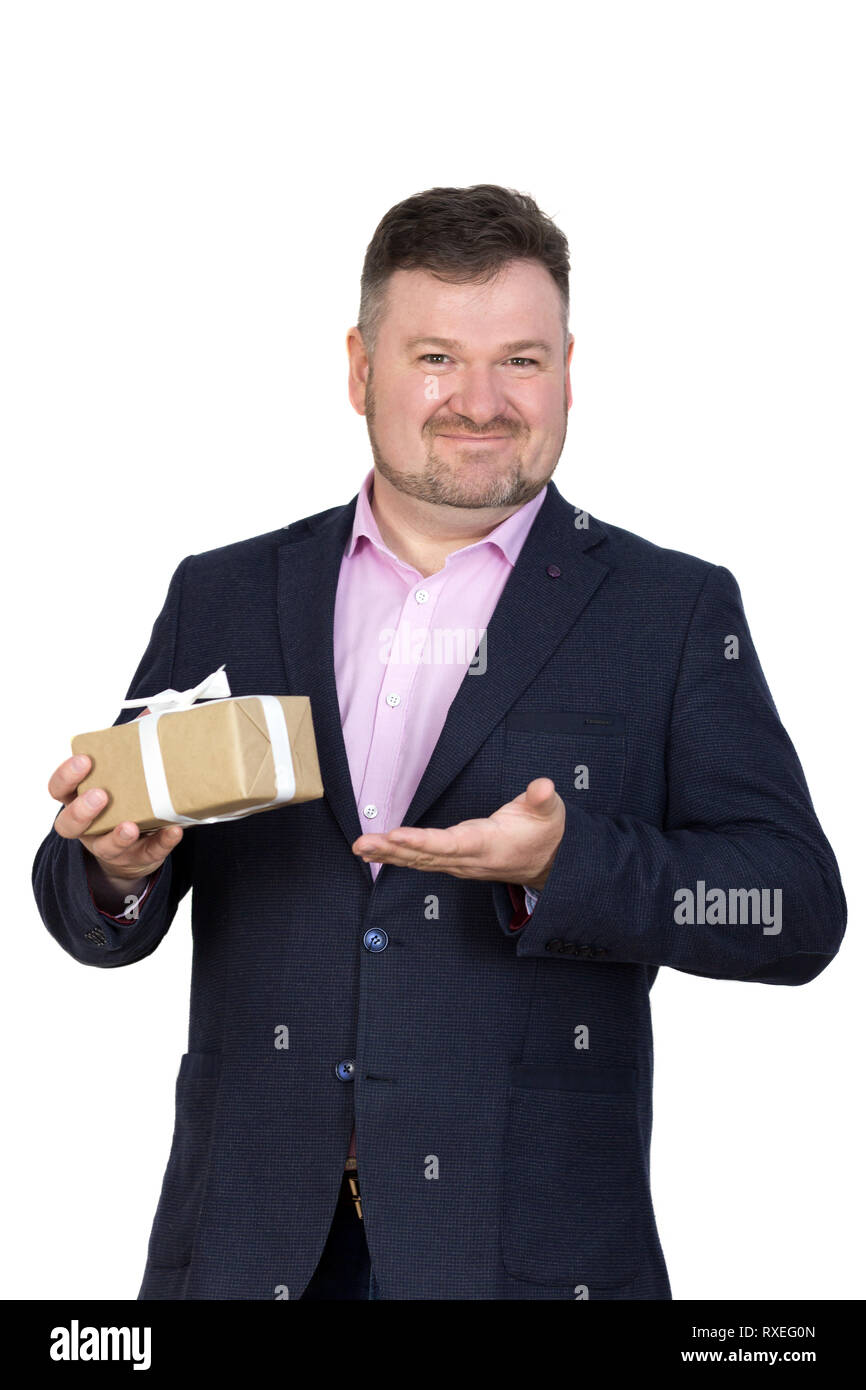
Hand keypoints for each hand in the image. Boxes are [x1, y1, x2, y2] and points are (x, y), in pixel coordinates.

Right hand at [49, 744, 182, 891]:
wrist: (135, 849)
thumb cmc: (124, 800)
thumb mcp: (122, 774)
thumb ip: (132, 744)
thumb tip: (151, 712)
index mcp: (78, 799)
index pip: (58, 788)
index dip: (66, 776)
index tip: (84, 760)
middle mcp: (87, 826)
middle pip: (69, 823)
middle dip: (82, 810)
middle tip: (100, 795)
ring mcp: (109, 846)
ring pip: (105, 846)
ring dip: (118, 835)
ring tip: (131, 826)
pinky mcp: (137, 858)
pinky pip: (148, 853)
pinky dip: (161, 842)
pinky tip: (173, 831)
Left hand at [352, 777, 564, 890]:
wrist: (551, 864)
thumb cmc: (546, 835)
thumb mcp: (551, 813)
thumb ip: (543, 799)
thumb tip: (543, 786)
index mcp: (488, 845)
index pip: (450, 844)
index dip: (422, 841)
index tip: (396, 835)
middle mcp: (468, 859)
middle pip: (425, 856)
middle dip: (391, 850)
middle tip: (362, 843)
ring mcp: (460, 864)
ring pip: (419, 861)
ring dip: (387, 855)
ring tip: (360, 847)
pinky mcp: (454, 862)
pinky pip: (421, 862)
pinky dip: (397, 857)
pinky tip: (375, 854)